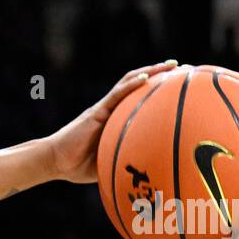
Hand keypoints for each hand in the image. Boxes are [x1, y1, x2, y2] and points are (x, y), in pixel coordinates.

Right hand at [46, 61, 179, 182]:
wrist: (56, 161)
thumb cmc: (78, 166)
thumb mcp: (110, 163)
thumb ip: (126, 161)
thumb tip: (151, 173)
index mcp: (116, 119)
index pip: (140, 99)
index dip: (159, 90)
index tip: (179, 85)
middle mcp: (112, 109)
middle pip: (139, 84)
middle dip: (161, 74)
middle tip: (183, 68)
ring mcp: (104, 108)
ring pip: (130, 83)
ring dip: (151, 71)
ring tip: (170, 65)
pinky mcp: (97, 111)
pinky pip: (116, 95)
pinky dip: (131, 85)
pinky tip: (145, 78)